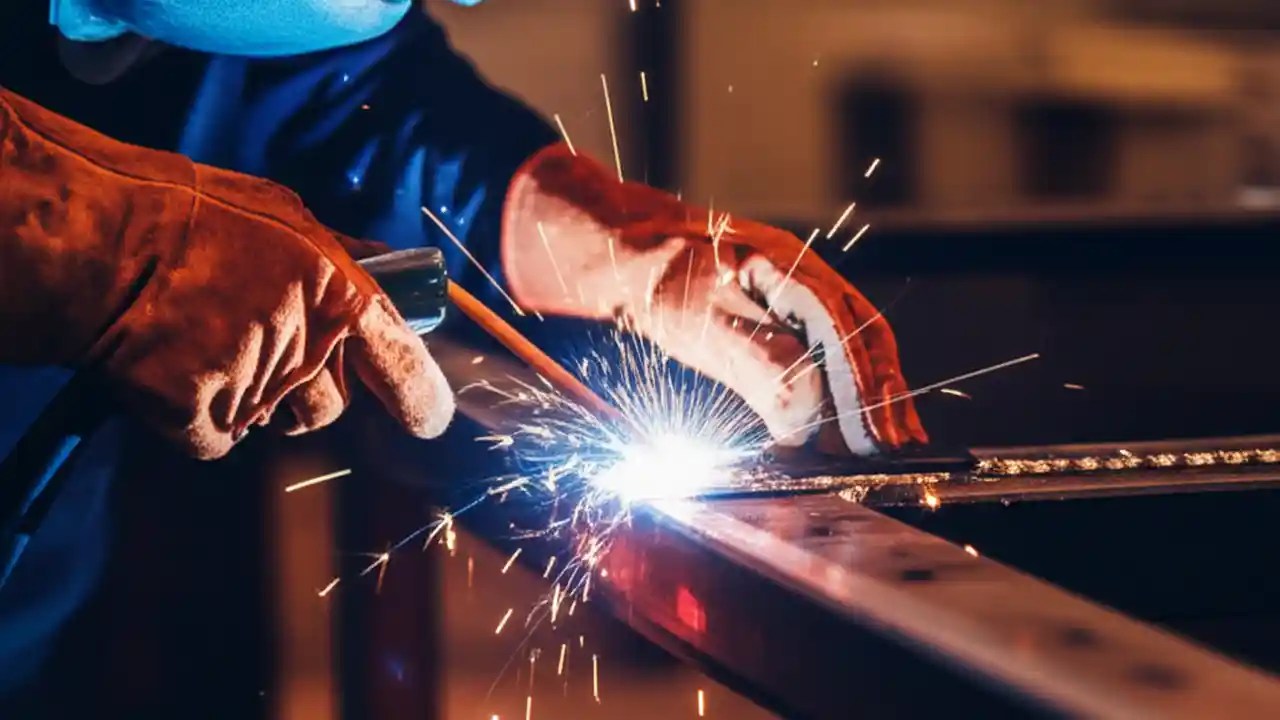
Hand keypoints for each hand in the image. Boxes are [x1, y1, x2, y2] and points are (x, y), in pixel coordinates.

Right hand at [0, 89, 453, 457]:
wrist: (103, 241)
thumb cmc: (196, 216)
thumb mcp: (289, 218)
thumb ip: (344, 258)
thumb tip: (390, 275)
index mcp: (340, 297)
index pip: (403, 365)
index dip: (421, 397)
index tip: (428, 420)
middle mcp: (308, 347)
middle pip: (329, 409)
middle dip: (307, 393)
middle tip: (262, 347)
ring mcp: (255, 387)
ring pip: (273, 424)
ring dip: (254, 400)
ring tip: (210, 345)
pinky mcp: (202, 417)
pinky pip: (219, 438)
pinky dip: (199, 416)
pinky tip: (176, 369)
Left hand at [501, 144, 925, 453]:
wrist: (612, 245)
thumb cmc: (648, 276)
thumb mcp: (698, 321)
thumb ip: (758, 364)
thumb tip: (806, 418)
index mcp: (789, 267)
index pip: (843, 336)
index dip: (862, 391)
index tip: (871, 440)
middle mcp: (802, 274)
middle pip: (862, 336)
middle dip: (882, 395)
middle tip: (896, 449)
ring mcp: (792, 288)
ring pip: (850, 342)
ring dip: (872, 392)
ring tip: (888, 440)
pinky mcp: (775, 309)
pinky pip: (824, 346)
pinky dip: (841, 383)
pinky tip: (843, 416)